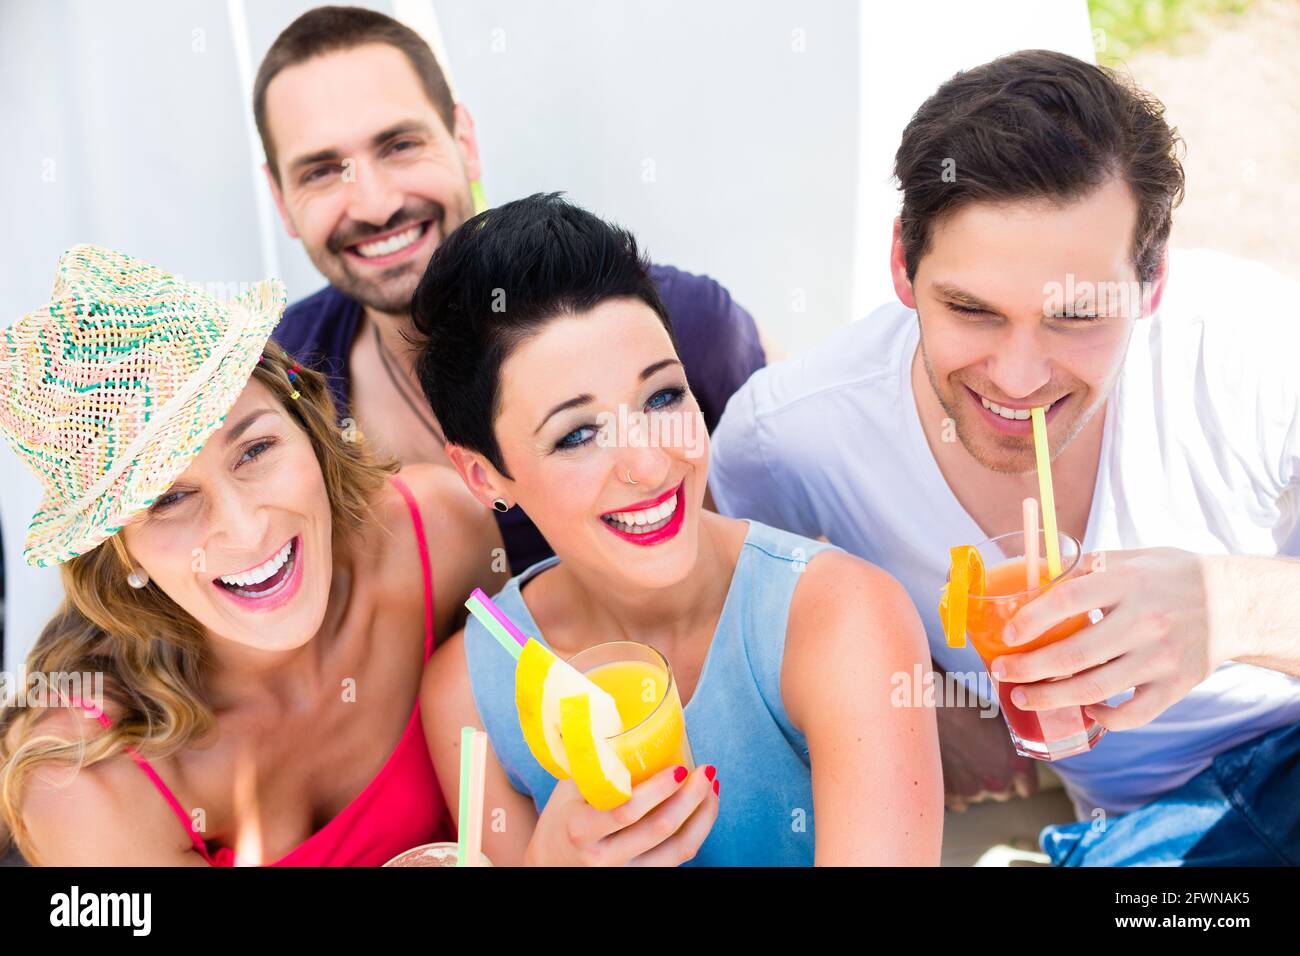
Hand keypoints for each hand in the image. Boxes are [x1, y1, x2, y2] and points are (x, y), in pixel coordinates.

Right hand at [523, 764, 718, 865]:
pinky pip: (679, 858)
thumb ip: (594, 763)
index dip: (659, 790)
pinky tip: (703, 810)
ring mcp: (624, 874)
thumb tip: (624, 717)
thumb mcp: (569, 789)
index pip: (627, 811)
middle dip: (691, 798)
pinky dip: (697, 832)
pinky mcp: (640, 879)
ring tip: (712, 787)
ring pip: (678, 850)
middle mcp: (604, 859)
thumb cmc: (563, 818)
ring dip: (703, 816)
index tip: (680, 768)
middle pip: (660, 829)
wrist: (551, 864)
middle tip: (706, 771)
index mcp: (582, 830)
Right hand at [935, 693, 1036, 810]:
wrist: (928, 706)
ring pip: (976, 795)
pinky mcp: (946, 794)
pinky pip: (954, 799)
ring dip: (970, 782)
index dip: (1019, 779)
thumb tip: (1013, 748)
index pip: (1028, 787)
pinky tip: (944, 766)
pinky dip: (950, 787)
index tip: (1008, 770)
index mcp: (1017, 764)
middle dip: (993, 778)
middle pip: (1002, 792)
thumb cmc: (963, 703)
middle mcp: (998, 783)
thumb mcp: (998, 719)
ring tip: (957, 758)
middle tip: (978, 758)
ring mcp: (970, 791)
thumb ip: (1012, 742)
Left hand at [993, 548, 1231, 731]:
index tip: (1007, 634)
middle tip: (1002, 672)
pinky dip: (1104, 717)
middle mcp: (1144, 621)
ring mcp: (1161, 658)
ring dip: (1052, 697)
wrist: (1234, 602)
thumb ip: (1088, 567)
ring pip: (1095, 689)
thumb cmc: (1171, 576)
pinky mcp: (1177, 685)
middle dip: (1028, 668)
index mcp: (1128, 582)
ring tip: (1024, 696)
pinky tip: (1085, 708)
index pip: (1069, 599)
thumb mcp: (1132, 557)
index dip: (1032, 619)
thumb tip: (1035, 575)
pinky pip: (1133, 714)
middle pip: (1074, 654)